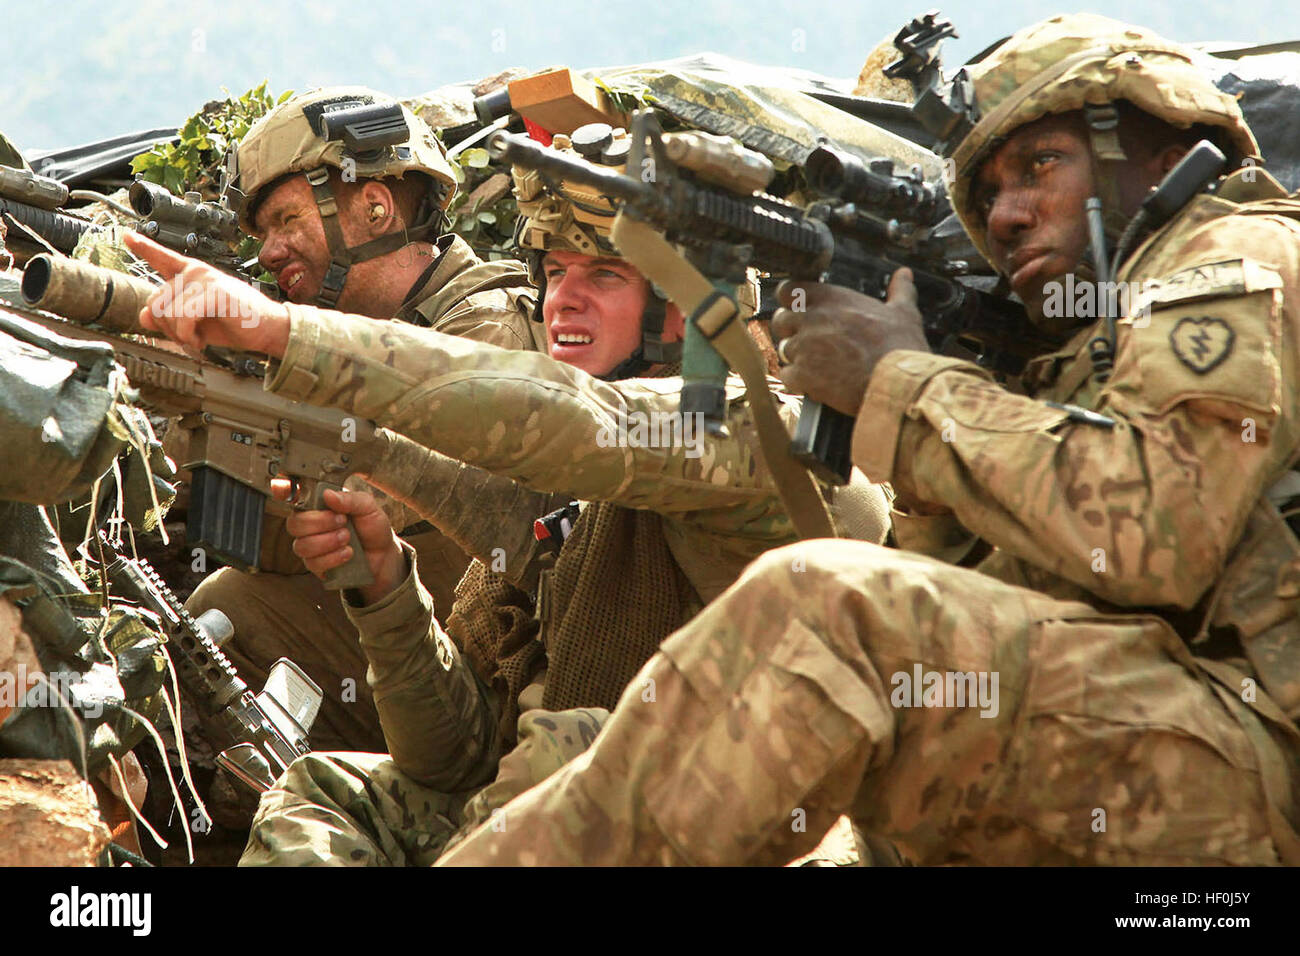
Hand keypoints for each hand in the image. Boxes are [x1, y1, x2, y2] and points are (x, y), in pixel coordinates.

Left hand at [125, 232, 290, 357]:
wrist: (268, 330)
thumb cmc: (236, 324)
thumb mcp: (194, 324)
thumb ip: (168, 318)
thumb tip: (145, 316)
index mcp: (192, 276)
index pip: (163, 258)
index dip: (144, 247)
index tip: (129, 237)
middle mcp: (195, 272)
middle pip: (154, 301)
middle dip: (166, 327)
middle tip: (186, 336)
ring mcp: (204, 278)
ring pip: (166, 312)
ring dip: (179, 334)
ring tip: (197, 338)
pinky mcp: (214, 291)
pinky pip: (183, 317)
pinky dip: (188, 335)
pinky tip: (200, 340)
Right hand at [274, 481, 406, 605]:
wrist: (384, 554)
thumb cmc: (372, 527)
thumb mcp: (368, 507)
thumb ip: (350, 499)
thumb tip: (329, 495)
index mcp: (319, 504)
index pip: (292, 496)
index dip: (282, 491)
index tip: (282, 488)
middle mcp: (310, 524)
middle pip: (294, 524)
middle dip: (320, 523)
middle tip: (342, 521)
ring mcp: (311, 546)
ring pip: (301, 546)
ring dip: (327, 542)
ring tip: (347, 538)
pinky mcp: (317, 565)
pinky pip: (313, 563)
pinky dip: (333, 558)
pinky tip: (347, 553)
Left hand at [771, 269, 926, 415]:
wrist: (896, 384)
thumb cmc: (900, 348)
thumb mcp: (904, 312)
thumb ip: (899, 290)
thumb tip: (904, 274)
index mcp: (832, 299)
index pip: (789, 290)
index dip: (790, 300)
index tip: (798, 309)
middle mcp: (812, 319)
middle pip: (780, 320)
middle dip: (790, 330)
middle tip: (809, 341)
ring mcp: (804, 347)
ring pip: (784, 349)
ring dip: (796, 357)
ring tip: (819, 364)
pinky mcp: (802, 374)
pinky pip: (786, 375)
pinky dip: (797, 380)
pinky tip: (815, 383)